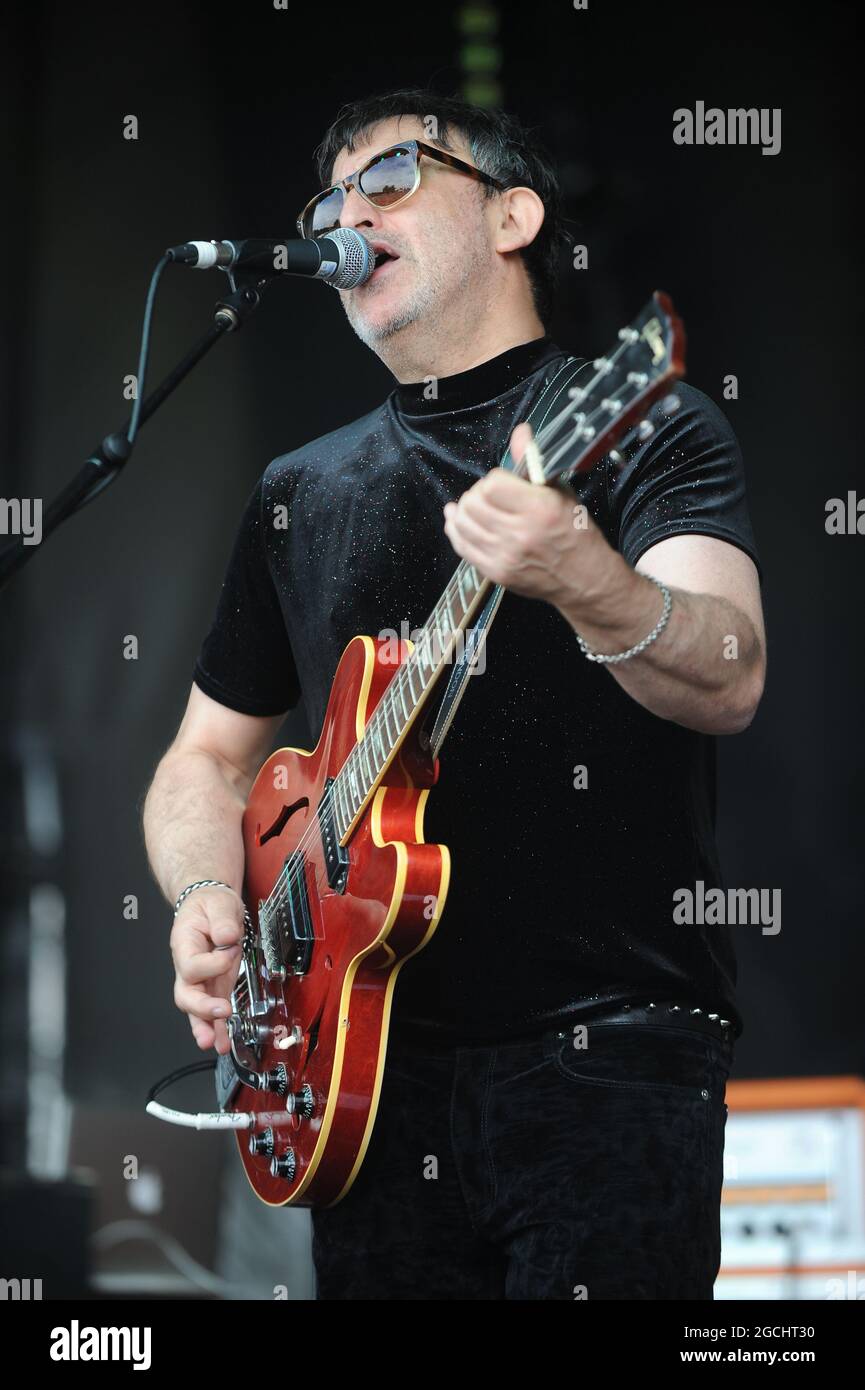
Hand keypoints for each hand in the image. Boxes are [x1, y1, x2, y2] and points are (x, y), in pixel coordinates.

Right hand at [169, 887, 244, 1054]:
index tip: (231, 950)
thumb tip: (227, 937)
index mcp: (184, 944)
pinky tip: (225, 1042)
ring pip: (195, 1010)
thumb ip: (222, 919)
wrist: (210, 906)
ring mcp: (201, 980)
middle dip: (201, 1008)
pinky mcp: (214, 986)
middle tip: (221, 1011)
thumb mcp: (218, 903)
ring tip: (216, 1043)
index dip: (213, 963)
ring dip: (206, 1027)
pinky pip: (212, 1011)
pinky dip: (218, 1027)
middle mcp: (188, 966)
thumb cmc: (209, 904)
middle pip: (185, 994)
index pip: (192, 964)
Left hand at [442, 422, 616, 606]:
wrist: (584, 579)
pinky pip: (462, 546)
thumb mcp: (562, 492)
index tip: (503, 483)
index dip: (494, 479)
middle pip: (473, 503)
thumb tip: (521, 432)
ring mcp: (505, 556)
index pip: (493, 484)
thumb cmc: (576, 533)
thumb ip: (534, 462)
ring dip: (463, 510)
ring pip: (462, 524)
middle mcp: (519, 534)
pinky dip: (456, 530)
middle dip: (476, 494)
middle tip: (488, 496)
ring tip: (474, 507)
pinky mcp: (496, 573)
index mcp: (539, 510)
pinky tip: (457, 520)